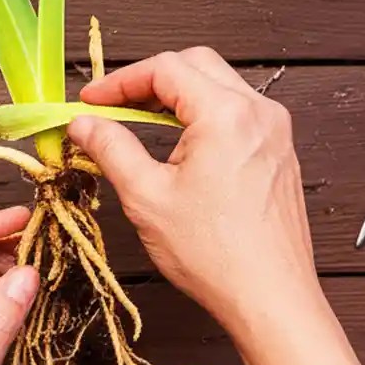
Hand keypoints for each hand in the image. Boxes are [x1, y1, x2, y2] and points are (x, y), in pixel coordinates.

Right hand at [66, 48, 318, 336]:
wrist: (272, 299)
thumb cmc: (217, 256)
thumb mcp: (147, 197)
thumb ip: (112, 149)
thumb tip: (85, 124)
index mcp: (226, 115)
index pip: (166, 68)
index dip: (121, 80)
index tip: (92, 102)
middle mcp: (259, 113)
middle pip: (196, 65)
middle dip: (149, 80)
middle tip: (113, 106)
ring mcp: (275, 133)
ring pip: (219, 87)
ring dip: (177, 97)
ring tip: (141, 125)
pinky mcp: (280, 154)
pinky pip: (238, 114)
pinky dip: (203, 116)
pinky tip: (179, 147)